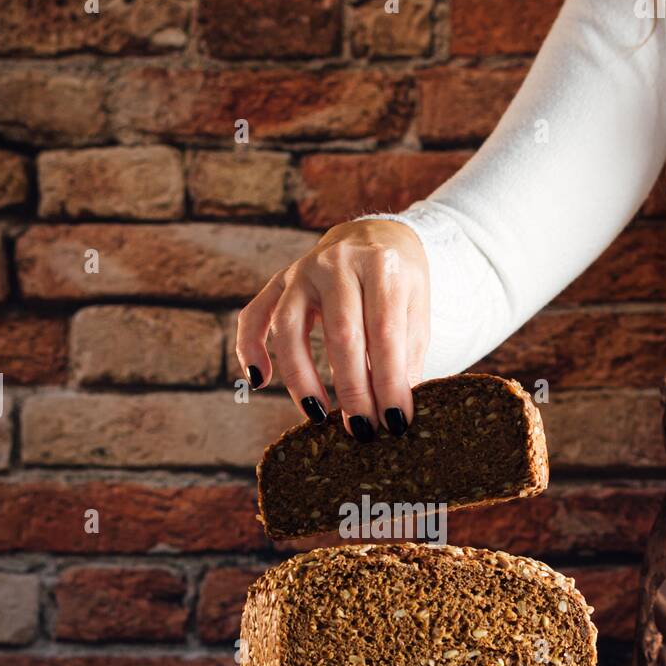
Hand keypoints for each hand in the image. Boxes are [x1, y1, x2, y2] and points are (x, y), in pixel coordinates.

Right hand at [235, 218, 428, 439]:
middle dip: (352, 389)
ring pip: (289, 327)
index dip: (389, 382)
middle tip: (362, 430)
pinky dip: (249, 348)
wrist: (375, 235)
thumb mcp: (416, 310)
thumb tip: (396, 412)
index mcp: (382, 266)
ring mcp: (302, 270)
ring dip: (301, 378)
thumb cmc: (398, 283)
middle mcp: (338, 263)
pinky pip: (253, 315)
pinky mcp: (278, 280)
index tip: (395, 421)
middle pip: (340, 334)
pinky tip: (259, 380)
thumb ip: (407, 355)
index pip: (385, 333)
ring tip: (317, 416)